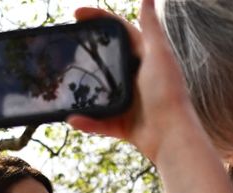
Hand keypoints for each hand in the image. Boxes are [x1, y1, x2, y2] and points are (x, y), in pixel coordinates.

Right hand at [68, 1, 194, 160]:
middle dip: (86, 53)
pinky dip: (88, 121)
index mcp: (146, 58)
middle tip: (63, 46)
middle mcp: (138, 78)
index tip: (74, 14)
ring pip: (100, 92)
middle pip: (107, 60)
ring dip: (82, 89)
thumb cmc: (167, 93)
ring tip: (60, 82)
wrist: (172, 137)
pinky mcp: (126, 125)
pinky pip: (100, 122)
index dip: (99, 19)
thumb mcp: (158, 55)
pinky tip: (72, 118)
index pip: (119, 31)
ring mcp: (131, 102)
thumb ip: (151, 26)